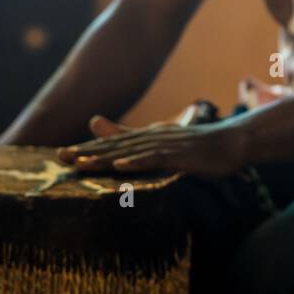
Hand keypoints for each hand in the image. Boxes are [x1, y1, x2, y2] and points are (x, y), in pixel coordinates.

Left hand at [57, 114, 248, 177]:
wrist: (233, 142)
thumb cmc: (197, 145)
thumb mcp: (161, 141)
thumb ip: (133, 136)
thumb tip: (103, 126)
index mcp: (147, 136)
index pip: (112, 144)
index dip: (87, 149)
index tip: (62, 155)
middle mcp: (153, 137)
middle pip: (115, 147)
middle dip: (87, 152)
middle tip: (60, 157)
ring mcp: (166, 145)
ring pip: (130, 152)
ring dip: (105, 158)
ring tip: (82, 163)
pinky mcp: (180, 155)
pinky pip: (155, 159)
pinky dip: (138, 162)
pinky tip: (121, 166)